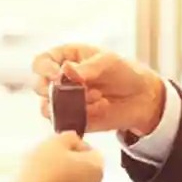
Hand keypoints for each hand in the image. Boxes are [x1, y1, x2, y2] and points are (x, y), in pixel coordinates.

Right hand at [9, 131, 103, 181]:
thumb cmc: (43, 169)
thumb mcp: (56, 141)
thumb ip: (70, 137)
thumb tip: (73, 140)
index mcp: (97, 169)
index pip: (91, 151)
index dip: (75, 145)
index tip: (60, 145)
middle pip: (83, 169)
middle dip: (69, 162)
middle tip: (50, 157)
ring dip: (62, 177)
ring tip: (42, 171)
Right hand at [31, 43, 165, 135]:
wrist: (142, 98)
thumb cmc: (124, 72)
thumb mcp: (109, 62)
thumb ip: (87, 67)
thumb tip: (65, 69)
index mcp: (66, 59)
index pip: (41, 62)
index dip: (44, 69)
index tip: (57, 74)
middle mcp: (60, 81)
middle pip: (38, 86)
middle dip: (55, 89)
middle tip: (78, 89)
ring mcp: (65, 102)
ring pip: (46, 107)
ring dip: (69, 104)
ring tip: (96, 97)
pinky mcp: (72, 120)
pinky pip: (62, 123)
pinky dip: (77, 117)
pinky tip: (98, 108)